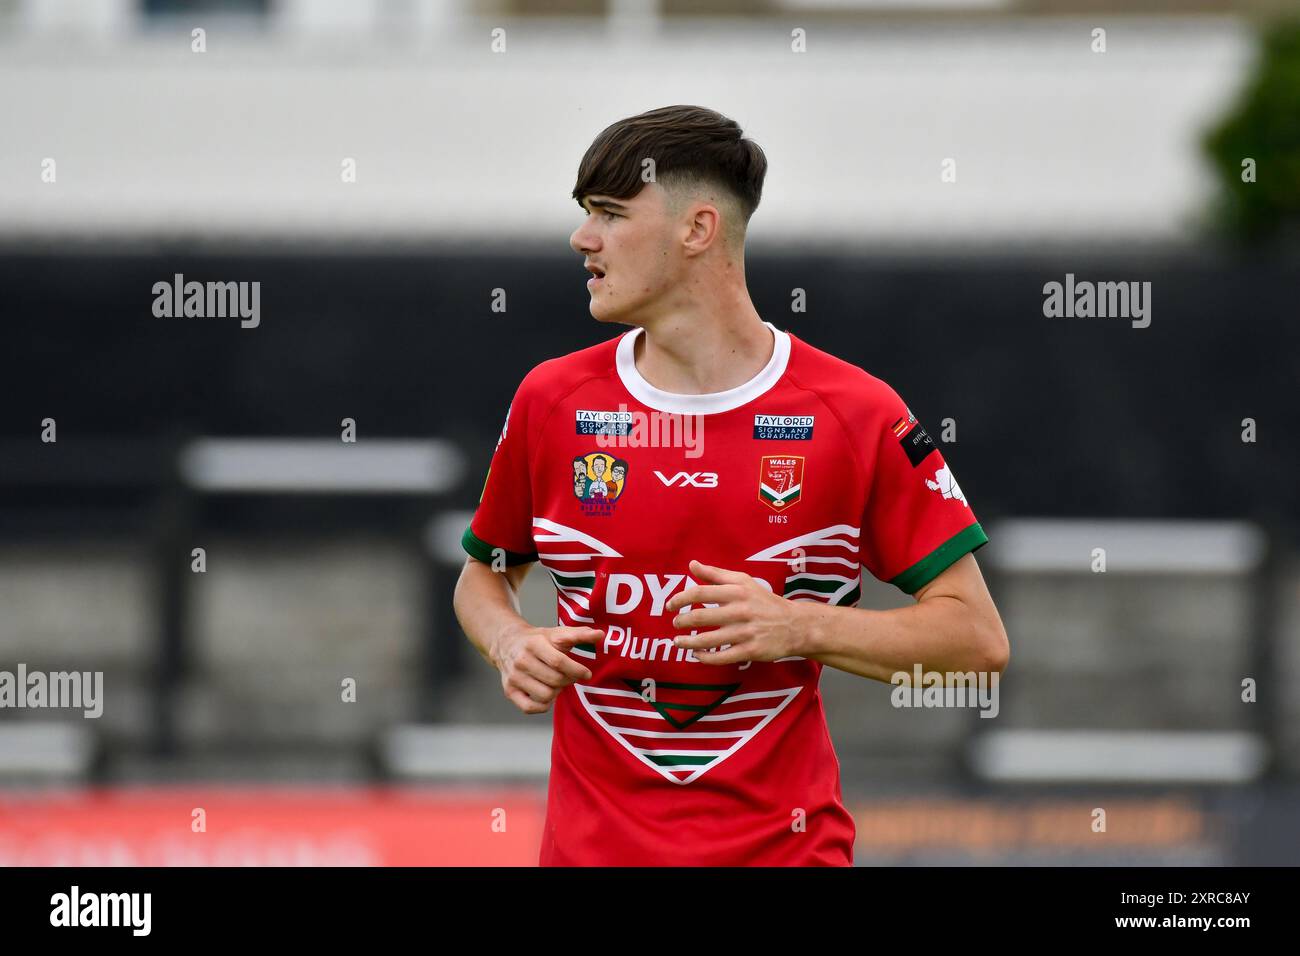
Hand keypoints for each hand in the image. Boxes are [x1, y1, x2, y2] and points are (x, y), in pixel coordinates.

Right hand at [491, 624, 601, 714]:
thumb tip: (600, 634)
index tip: (587, 673)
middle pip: (555, 680)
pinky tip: (547, 694)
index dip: (576, 670)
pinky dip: (543, 705)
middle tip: (571, 676)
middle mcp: (521, 661)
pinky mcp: (509, 691)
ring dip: (557, 692)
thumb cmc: (537, 640)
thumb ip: (579, 634)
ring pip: (545, 695)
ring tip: (557, 683)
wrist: (507, 643)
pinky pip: (530, 708)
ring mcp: (514, 677)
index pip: (559, 661)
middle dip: (569, 680)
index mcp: (534, 644)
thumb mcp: (556, 633)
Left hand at [664, 560, 804, 665]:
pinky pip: (722, 657)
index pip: (700, 593)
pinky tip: (696, 655)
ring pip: (709, 640)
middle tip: (675, 624)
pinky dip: (705, 657)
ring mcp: (746, 632)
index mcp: (737, 591)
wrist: (795, 625)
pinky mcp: (751, 650)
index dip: (681, 599)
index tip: (670, 605)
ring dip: (688, 642)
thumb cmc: (764, 601)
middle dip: (682, 622)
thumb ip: (716, 574)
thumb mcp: (744, 582)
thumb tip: (692, 565)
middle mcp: (740, 611)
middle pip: (701, 617)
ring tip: (677, 642)